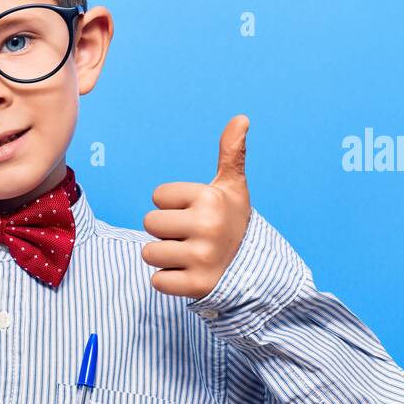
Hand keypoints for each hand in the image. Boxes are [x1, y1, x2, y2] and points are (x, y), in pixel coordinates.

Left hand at [142, 114, 251, 298]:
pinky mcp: (196, 286)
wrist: (254, 268)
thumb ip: (231, 152)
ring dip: (164, 257)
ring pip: (148, 253)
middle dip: (165, 231)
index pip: (157, 196)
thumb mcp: (232, 187)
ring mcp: (202, 258)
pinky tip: (189, 274)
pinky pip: (157, 281)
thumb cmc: (232, 221)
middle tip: (190, 236)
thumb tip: (241, 118)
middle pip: (149, 223)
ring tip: (188, 255)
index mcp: (210, 198)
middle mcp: (208, 227)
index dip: (172, 205)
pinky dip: (168, 281)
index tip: (194, 213)